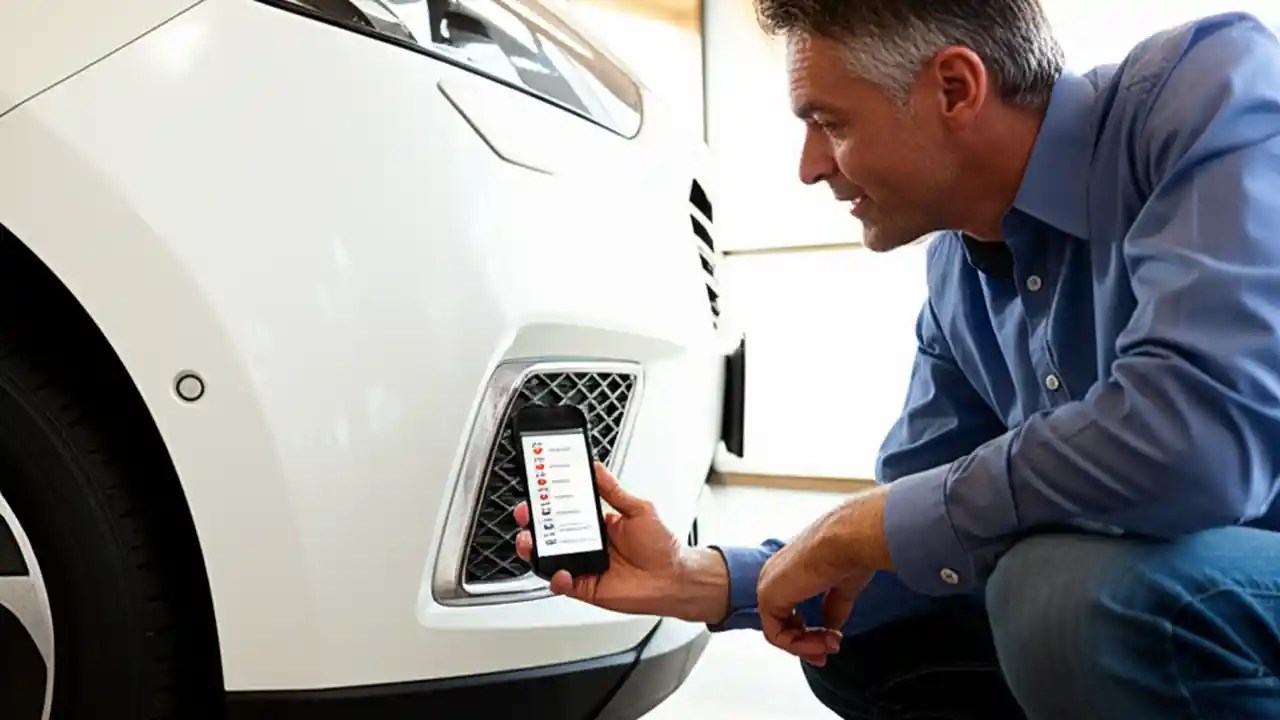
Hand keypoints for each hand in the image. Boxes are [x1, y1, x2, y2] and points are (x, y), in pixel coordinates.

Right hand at [514, 461, 729, 622]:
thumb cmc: (662, 546)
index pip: (565, 510)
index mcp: (597, 524)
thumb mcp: (639, 509)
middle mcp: (588, 545)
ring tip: (530, 543)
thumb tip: (596, 468)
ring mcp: (584, 566)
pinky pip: (563, 584)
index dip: (548, 503)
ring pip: (549, 559)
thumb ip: (614, 490)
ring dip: (534, 551)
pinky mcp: (586, 587)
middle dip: (533, 525)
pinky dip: (556, 579)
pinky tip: (561, 571)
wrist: (674, 579)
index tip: (537, 492)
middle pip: (550, 534)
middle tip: (526, 516)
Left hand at [756, 487, 890, 665]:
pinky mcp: (768, 596)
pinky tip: (822, 642)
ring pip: (778, 631)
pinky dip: (798, 645)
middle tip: (828, 653)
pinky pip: (776, 634)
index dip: (808, 633)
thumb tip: (832, 630)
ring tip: (830, 646)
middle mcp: (773, 577)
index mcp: (788, 571)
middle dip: (806, 644)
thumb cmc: (849, 554)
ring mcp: (768, 586)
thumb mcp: (842, 588)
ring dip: (805, 646)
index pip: (788, 610)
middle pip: (781, 623)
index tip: (832, 644)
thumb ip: (832, 609)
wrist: (848, 542)